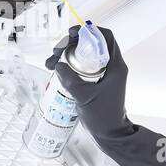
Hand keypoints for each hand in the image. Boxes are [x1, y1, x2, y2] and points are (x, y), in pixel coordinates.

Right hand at [44, 24, 165, 165]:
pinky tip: (57, 70)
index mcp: (115, 65)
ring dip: (66, 55)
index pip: (105, 37)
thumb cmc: (102, 116)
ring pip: (84, 54)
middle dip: (70, 44)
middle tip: (55, 53)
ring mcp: (105, 74)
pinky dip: (70, 65)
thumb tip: (58, 65)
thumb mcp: (84, 97)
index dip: (89, 30)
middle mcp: (112, 66)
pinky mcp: (97, 81)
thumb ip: (70, 79)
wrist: (111, 135)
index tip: (72, 34)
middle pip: (91, 44)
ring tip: (50, 63)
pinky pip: (83, 66)